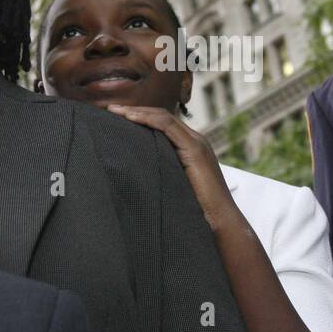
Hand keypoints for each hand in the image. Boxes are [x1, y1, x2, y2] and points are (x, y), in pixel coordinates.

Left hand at [108, 104, 240, 232]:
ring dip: (138, 112)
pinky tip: (131, 119)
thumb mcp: (173, 186)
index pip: (164, 124)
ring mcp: (197, 143)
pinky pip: (168, 127)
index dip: (141, 117)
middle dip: (136, 111)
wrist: (220, 221)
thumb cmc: (197, 211)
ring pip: (164, 118)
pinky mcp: (195, 149)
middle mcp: (196, 141)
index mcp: (191, 148)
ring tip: (116, 111)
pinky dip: (148, 119)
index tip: (118, 117)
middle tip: (112, 109)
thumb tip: (137, 175)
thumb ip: (161, 174)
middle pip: (162, 117)